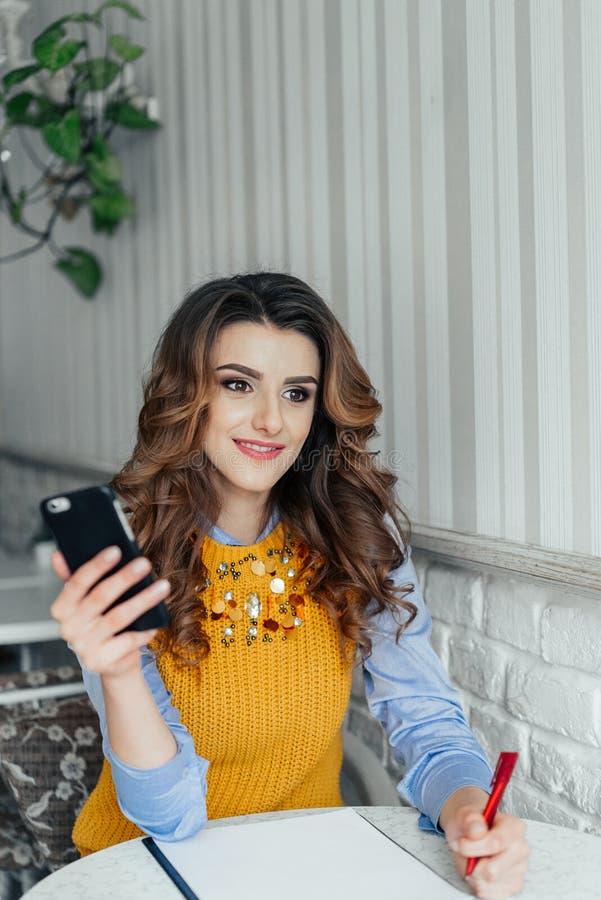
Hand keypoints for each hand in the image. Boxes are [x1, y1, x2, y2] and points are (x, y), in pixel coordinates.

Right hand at [50, 547, 169, 677]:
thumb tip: (59, 555)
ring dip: (143, 599)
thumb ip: (76, 578)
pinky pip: (128, 640)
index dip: (96, 566)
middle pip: (100, 597)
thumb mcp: (88, 600)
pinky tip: (156, 620)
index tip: (116, 550)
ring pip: (118, 617)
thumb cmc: (101, 621)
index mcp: (61, 609)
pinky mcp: (101, 661)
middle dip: (124, 578)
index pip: (76, 583)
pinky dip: (144, 629)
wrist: (113, 661)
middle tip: (144, 563)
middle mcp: (69, 629)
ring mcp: (84, 647)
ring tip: (163, 586)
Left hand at [445, 805, 529, 898]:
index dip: (474, 846)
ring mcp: (519, 869)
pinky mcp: (513, 886)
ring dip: (473, 874)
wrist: (470, 833)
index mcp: (514, 827)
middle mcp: (521, 849)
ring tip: (473, 859)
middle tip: (467, 852)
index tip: (461, 843)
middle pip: (493, 870)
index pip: (496, 842)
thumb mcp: (464, 815)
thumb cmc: (470, 824)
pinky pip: (490, 894)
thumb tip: (477, 830)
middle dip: (473, 863)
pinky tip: (479, 870)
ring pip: (489, 883)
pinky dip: (478, 884)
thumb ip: (470, 820)